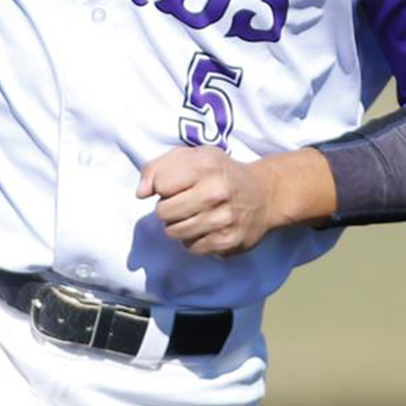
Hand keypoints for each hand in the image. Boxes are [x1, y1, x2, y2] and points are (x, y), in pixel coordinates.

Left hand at [136, 146, 336, 256]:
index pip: (160, 185)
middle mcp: (215, 193)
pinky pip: (192, 248)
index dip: (162, 186)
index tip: (176, 185)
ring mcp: (223, 220)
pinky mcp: (228, 242)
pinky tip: (206, 227)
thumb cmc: (220, 173)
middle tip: (184, 202)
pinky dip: (193, 240)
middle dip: (168, 208)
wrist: (264, 194)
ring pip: (175, 233)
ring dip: (178, 225)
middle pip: (164, 213)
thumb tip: (140, 193)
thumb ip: (159, 167)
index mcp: (205, 166)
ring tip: (194, 214)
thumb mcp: (192, 156)